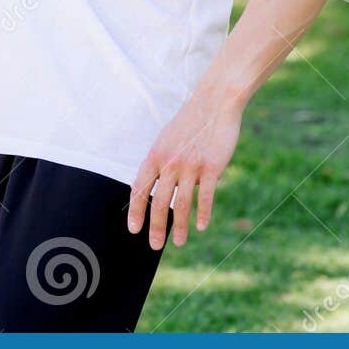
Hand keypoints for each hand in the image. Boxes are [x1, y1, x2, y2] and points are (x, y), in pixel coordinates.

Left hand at [128, 87, 243, 248]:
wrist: (214, 103)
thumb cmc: (190, 122)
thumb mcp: (166, 139)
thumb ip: (161, 162)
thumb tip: (157, 185)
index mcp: (155, 155)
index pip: (140, 188)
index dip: (136, 210)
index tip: (134, 229)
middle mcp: (169, 162)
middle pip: (159, 202)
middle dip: (155, 227)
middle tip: (154, 245)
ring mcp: (190, 165)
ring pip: (181, 204)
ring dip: (178, 226)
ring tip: (177, 242)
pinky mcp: (211, 167)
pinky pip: (205, 196)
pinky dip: (202, 214)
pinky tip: (200, 226)